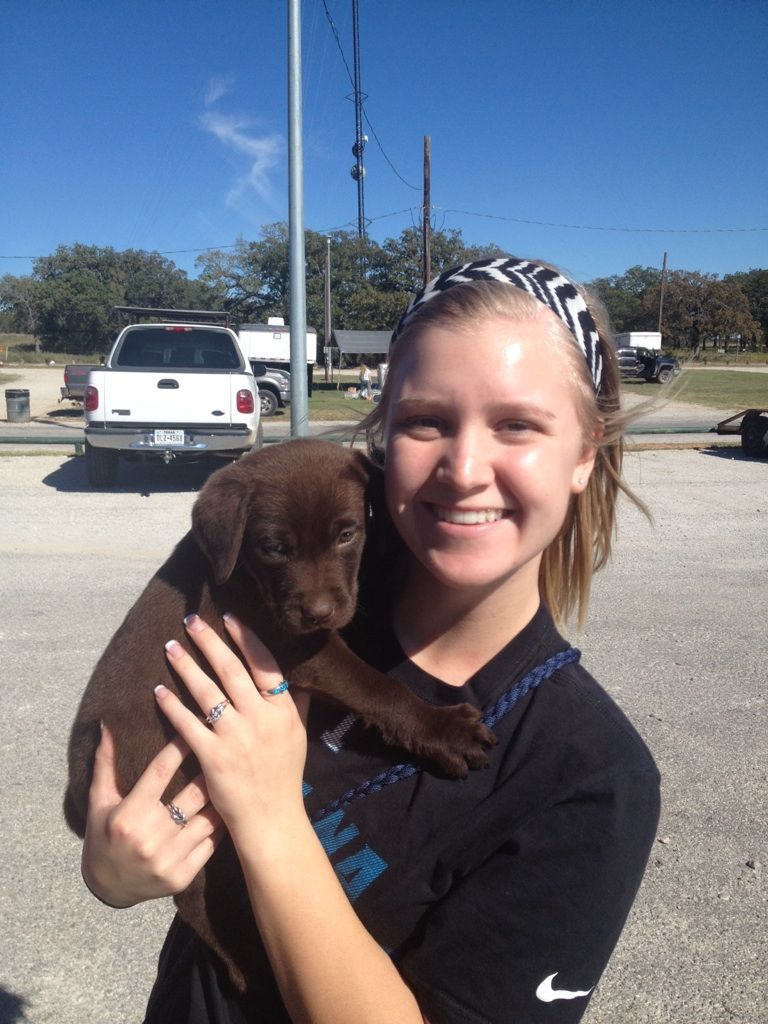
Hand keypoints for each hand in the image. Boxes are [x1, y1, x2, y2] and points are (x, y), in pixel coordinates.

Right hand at [82, 724, 222, 907]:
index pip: (161, 770)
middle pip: (192, 794)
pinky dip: (223, 823)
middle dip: (213, 766)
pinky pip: (211, 843)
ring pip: (208, 818)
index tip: (198, 723)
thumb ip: (105, 764)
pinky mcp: (182, 876)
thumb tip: (107, 726)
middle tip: (230, 745)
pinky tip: (234, 805)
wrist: (107, 889)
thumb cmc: (103, 836)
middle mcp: (149, 838)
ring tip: (239, 772)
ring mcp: (168, 860)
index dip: (181, 745)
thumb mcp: (98, 802)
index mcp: (129, 815)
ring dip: (224, 794)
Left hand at [156, 614, 309, 850]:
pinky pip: (188, 724)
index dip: (245, 638)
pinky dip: (172, 706)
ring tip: (170, 647)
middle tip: (190, 621)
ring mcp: (236, 737)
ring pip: (207, 691)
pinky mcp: (213, 757)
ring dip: (186, 666)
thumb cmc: (283, 778)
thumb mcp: (297, 736)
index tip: (227, 618)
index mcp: (282, 710)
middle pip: (231, 669)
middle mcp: (260, 718)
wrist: (271, 820)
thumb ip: (294, 705)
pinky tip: (158, 691)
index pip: (264, 663)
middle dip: (209, 641)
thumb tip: (295, 678)